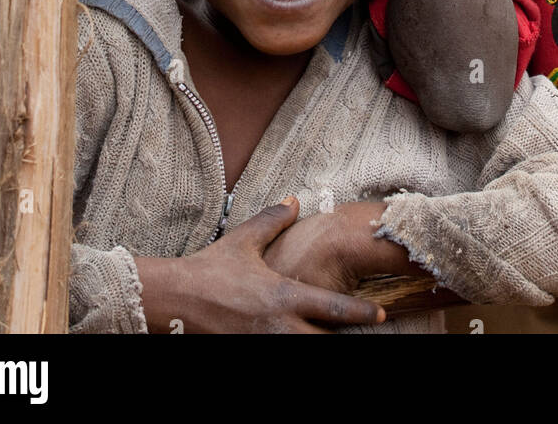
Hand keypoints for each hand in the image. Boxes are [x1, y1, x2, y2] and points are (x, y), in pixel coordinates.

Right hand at [133, 198, 386, 334]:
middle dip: (342, 341)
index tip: (382, 313)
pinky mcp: (249, 353)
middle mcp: (279, 325)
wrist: (175, 299)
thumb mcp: (244, 240)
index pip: (333, 307)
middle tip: (362, 335)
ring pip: (305, 352)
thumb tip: (294, 200)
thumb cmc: (211, 268)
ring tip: (332, 340)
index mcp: (284, 295)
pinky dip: (291, 349)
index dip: (361, 312)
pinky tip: (298, 343)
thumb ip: (273, 220)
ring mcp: (265, 344)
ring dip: (317, 345)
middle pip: (325, 342)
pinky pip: (278, 357)